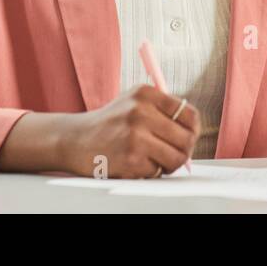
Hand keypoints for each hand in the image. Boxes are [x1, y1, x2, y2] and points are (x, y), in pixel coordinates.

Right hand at [51, 84, 199, 177]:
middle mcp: (141, 111)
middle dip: (183, 152)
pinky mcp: (130, 158)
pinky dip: (150, 172)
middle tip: (172, 155)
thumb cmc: (109, 123)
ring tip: (154, 161)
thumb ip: (162, 110)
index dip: (192, 130)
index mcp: (146, 94)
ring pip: (176, 158)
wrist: (74, 139)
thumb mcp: (133, 102)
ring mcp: (135, 135)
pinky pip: (157, 171)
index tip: (186, 137)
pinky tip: (134, 163)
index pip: (189, 114)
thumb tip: (192, 132)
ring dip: (168, 165)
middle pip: (187, 138)